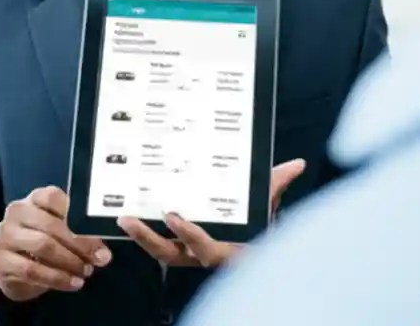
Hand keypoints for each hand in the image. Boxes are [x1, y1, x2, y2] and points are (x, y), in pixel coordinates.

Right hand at [0, 186, 112, 302]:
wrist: (9, 267)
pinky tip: (73, 283)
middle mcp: (17, 212)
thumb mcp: (59, 232)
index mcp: (34, 199)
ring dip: (70, 261)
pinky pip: (33, 270)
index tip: (99, 234)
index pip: (54, 197)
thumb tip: (103, 253)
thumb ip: (79, 235)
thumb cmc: (41, 243)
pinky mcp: (1, 261)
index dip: (78, 215)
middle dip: (80, 244)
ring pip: (43, 246)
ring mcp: (6, 236)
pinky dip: (57, 278)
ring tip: (86, 272)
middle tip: (100, 259)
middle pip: (52, 225)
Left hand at [117, 159, 305, 267]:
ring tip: (122, 218)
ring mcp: (187, 253)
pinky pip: (156, 244)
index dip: (189, 234)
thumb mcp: (267, 206)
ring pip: (159, 252)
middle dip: (148, 238)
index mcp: (227, 249)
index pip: (205, 247)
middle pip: (171, 254)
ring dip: (139, 237)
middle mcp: (202, 255)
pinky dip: (141, 234)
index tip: (173, 215)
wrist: (255, 250)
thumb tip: (296, 163)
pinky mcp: (176, 246)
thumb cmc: (259, 228)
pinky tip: (125, 218)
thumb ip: (276, 184)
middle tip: (128, 219)